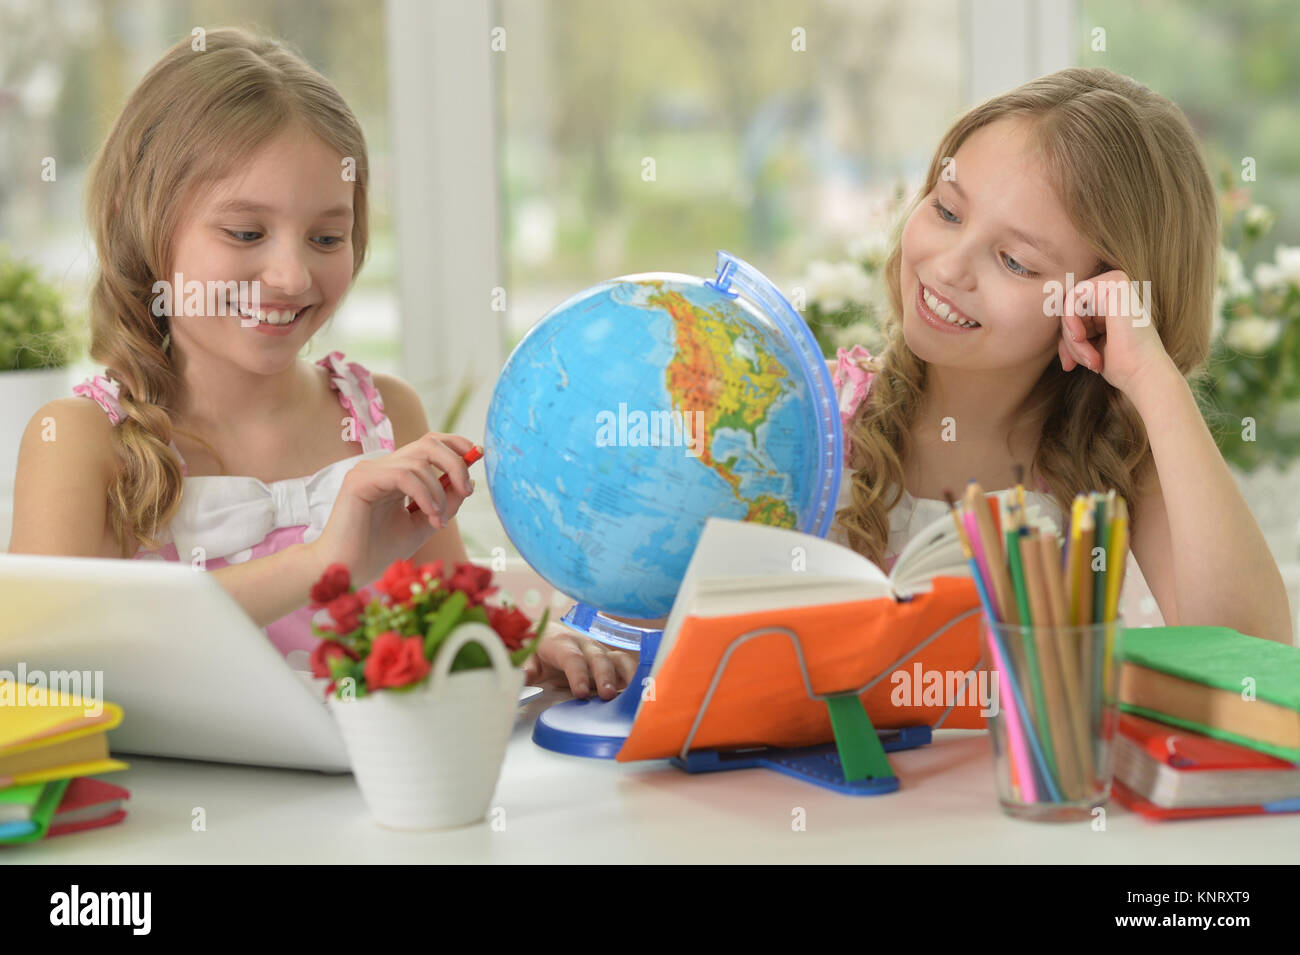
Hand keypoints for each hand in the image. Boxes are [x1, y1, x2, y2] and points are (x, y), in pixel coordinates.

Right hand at [311, 432, 475, 585]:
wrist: (346, 571)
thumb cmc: (378, 551)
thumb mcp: (423, 525)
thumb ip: (445, 503)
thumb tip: (468, 481)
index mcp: (397, 474)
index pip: (430, 444)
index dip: (456, 445)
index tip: (478, 457)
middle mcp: (383, 467)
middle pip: (429, 442)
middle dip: (455, 463)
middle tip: (467, 490)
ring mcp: (369, 470)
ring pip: (419, 460)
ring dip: (439, 491)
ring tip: (438, 520)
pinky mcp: (359, 480)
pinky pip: (403, 475)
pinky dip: (424, 494)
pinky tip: (429, 517)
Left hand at [523, 624, 638, 700]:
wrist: (549, 635)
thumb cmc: (538, 649)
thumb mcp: (527, 657)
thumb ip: (527, 668)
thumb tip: (525, 677)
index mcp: (561, 643)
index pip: (572, 658)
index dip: (578, 674)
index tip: (580, 693)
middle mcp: (585, 645)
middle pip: (599, 658)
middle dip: (605, 676)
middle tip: (607, 696)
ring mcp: (600, 652)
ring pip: (618, 659)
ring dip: (626, 675)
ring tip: (634, 693)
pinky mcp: (610, 661)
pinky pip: (626, 666)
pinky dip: (636, 677)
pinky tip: (642, 692)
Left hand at [1055, 269, 1175, 397]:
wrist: (1142, 374)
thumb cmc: (1119, 364)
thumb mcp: (1087, 344)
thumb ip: (1070, 328)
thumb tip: (1041, 322)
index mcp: (1112, 302)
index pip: (1072, 313)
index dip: (1065, 339)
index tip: (1069, 363)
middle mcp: (1116, 289)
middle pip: (1069, 308)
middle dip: (1067, 340)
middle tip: (1077, 363)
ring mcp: (1117, 283)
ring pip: (1069, 304)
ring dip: (1071, 337)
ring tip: (1087, 358)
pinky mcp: (1116, 284)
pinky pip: (1074, 297)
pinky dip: (1071, 322)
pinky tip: (1082, 339)